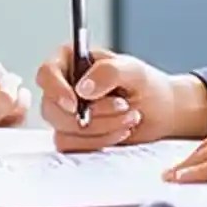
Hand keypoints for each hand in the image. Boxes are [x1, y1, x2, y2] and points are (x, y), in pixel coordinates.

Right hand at [35, 44, 206, 152]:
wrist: (160, 112)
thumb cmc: (146, 85)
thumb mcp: (133, 71)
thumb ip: (108, 72)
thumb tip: (83, 87)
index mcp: (70, 60)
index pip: (47, 73)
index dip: (56, 90)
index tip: (75, 104)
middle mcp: (64, 87)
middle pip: (52, 107)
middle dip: (91, 114)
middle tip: (123, 107)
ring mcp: (67, 114)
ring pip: (63, 130)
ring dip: (99, 129)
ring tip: (129, 118)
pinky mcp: (75, 136)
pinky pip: (73, 146)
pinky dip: (99, 142)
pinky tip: (121, 131)